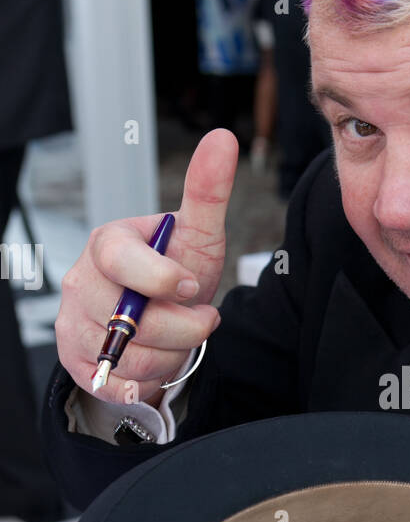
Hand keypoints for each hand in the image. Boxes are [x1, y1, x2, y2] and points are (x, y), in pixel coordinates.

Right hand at [56, 129, 237, 405]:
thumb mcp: (197, 234)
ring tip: (179, 340)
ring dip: (171, 356)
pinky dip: (144, 382)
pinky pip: (113, 383)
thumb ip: (208, 192)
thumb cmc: (177, 271)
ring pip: (129, 356)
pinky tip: (156, 366)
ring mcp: (73, 323)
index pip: (119, 258)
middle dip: (182, 328)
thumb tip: (223, 138)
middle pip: (129, 318)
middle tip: (201, 321)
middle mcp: (81, 282)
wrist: (160, 323)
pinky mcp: (76, 361)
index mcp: (107, 244)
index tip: (191, 286)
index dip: (159, 277)